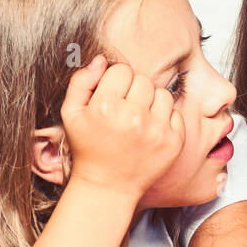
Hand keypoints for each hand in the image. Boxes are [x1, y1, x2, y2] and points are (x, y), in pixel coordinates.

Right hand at [60, 54, 185, 200]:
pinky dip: (165, 119)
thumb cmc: (88, 148)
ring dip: (151, 103)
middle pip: (143, 80)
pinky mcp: (174, 141)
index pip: (122, 70)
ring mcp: (156, 130)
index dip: (115, 82)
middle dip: (133, 91)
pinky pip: (176, 112)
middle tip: (124, 110)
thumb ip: (82, 82)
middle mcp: (133, 117)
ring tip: (137, 120)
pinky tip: (150, 131)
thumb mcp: (71, 114)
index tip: (111, 97)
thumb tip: (101, 60)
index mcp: (106, 107)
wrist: (107, 186)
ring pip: (162, 93)